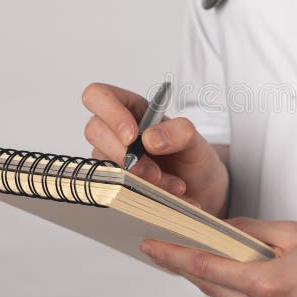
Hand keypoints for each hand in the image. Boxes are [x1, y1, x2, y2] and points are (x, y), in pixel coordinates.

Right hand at [81, 82, 228, 216]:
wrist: (202, 190)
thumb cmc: (193, 157)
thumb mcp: (195, 141)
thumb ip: (179, 132)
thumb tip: (151, 138)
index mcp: (133, 109)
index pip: (99, 96)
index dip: (110, 113)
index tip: (132, 136)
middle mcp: (115, 132)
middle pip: (94, 131)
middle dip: (125, 155)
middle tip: (155, 172)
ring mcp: (111, 159)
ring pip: (104, 165)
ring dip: (139, 181)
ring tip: (173, 188)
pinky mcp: (114, 184)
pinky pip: (116, 191)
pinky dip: (145, 198)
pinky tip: (170, 200)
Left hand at [140, 219, 296, 296]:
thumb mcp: (294, 232)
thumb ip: (251, 232)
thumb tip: (222, 231)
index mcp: (268, 283)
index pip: (206, 269)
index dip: (174, 257)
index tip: (152, 248)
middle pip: (215, 289)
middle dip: (193, 269)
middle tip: (171, 249)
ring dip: (225, 282)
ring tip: (223, 259)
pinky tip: (260, 281)